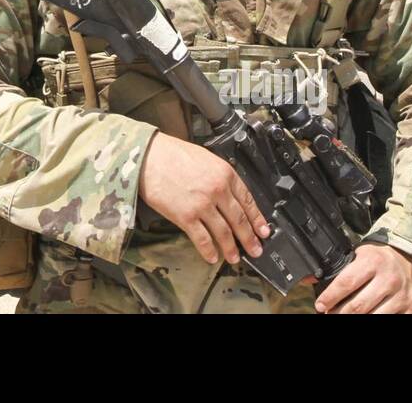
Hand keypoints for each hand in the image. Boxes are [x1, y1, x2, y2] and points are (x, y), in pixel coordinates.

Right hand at [138, 132, 270, 265]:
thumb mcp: (205, 158)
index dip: (257, 219)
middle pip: (239, 220)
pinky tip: (212, 257)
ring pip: (224, 233)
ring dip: (231, 249)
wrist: (148, 156)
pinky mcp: (186, 216)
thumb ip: (220, 176)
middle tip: (256, 250)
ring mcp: (202, 205)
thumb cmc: (172, 154)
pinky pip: (202, 239)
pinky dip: (209, 250)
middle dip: (249, 238)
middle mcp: (218, 190)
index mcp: (225, 173)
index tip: (263, 231)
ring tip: (234, 258)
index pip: (248, 201)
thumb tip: (229, 196)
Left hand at [315, 244, 411, 313]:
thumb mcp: (360, 254)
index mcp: (372, 262)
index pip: (346, 283)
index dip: (330, 297)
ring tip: (343, 317)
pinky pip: (390, 321)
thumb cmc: (381, 257)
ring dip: (354, 320)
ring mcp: (401, 296)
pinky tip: (366, 318)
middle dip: (339, 313)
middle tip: (329, 314)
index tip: (320, 305)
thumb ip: (342, 268)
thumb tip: (312, 279)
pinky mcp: (411, 308)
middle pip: (358, 306)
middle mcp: (388, 279)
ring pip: (373, 317)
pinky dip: (374, 321)